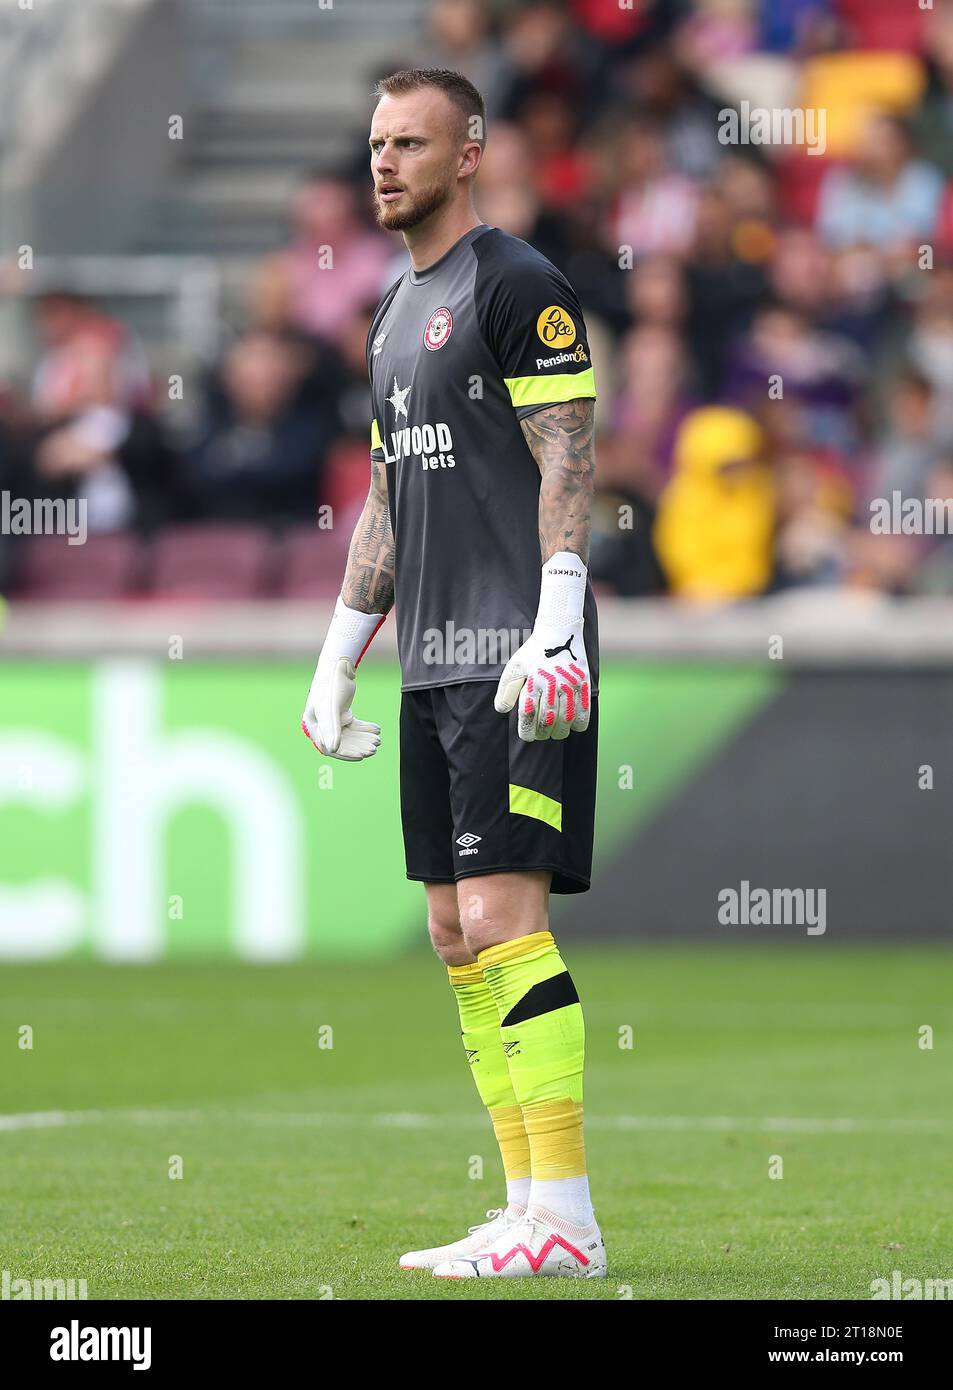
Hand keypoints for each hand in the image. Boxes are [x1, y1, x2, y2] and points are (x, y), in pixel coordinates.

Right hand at [301, 656, 380, 759]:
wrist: (337, 666)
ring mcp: (333, 720)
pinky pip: (354, 726)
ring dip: (364, 738)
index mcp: (314, 726)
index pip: (329, 747)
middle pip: (342, 742)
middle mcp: (322, 725)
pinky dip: (365, 728)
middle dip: (359, 746)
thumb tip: (332, 750)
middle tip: (374, 749)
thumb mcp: (330, 708)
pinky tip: (377, 729)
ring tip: (378, 740)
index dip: (345, 753)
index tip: (361, 756)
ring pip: (350, 735)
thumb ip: (330, 729)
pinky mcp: (342, 714)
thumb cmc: (331, 686)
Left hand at [495, 623, 590, 741]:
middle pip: (547, 720)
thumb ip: (506, 689)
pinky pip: (584, 710)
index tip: (527, 737)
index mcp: (533, 680)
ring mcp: (570, 684)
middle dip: (543, 733)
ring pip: (566, 719)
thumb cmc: (533, 652)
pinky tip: (572, 726)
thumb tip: (502, 710)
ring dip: (560, 731)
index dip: (527, 731)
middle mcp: (552, 683)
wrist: (559, 631)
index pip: (528, 714)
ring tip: (555, 733)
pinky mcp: (584, 683)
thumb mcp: (515, 667)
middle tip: (540, 735)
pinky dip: (578, 724)